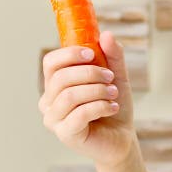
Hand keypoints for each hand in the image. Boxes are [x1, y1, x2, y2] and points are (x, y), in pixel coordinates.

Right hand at [39, 31, 135, 166]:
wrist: (122, 137)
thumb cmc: (113, 105)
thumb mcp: (117, 77)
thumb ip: (113, 56)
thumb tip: (107, 34)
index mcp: (56, 84)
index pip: (51, 62)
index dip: (69, 54)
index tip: (92, 53)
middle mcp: (48, 101)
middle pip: (61, 77)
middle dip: (91, 73)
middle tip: (111, 78)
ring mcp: (53, 119)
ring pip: (69, 95)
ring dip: (97, 91)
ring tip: (113, 94)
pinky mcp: (65, 134)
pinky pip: (79, 114)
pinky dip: (100, 106)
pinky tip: (113, 108)